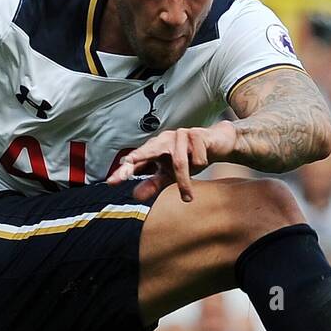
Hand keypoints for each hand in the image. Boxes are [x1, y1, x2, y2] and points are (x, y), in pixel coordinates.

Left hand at [107, 122, 236, 202]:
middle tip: (128, 163)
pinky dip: (201, 164)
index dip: (125, 170)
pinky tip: (205, 160)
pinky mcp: (197, 134)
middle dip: (139, 156)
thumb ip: (153, 183)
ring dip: (184, 181)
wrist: (218, 143)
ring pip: (179, 162)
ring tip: (187, 196)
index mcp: (156, 147)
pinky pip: (197, 158)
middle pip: (150, 150)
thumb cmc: (191, 156)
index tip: (111, 181)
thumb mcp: (170, 174)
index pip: (138, 159)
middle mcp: (166, 139)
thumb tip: (135, 196)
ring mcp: (181, 135)